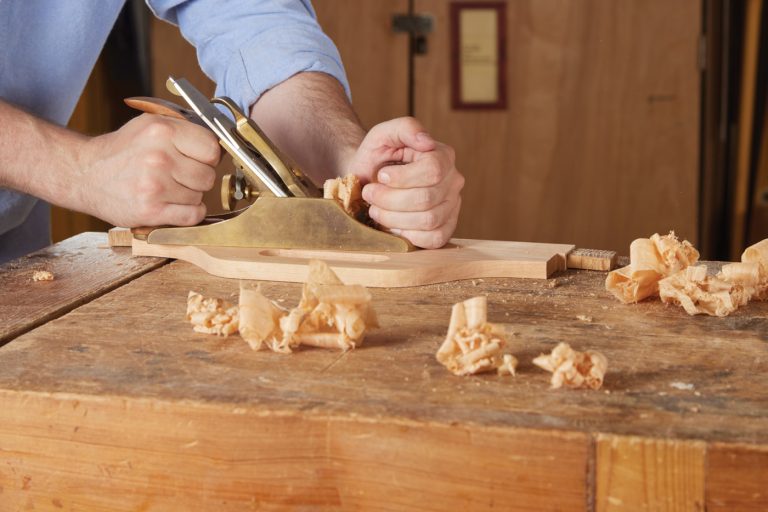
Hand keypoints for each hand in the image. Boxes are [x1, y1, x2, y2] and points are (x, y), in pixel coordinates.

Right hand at [77, 114, 219, 226]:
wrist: (85, 174)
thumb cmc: (123, 150)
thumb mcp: (150, 124)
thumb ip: (185, 128)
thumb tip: (223, 142)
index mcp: (162, 130)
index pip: (212, 148)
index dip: (208, 155)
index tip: (197, 158)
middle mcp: (159, 157)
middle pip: (208, 175)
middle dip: (198, 177)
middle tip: (178, 174)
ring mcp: (155, 186)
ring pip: (201, 196)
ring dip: (189, 195)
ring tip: (167, 187)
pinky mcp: (151, 211)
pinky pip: (193, 216)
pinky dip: (188, 213)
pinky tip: (173, 204)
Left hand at [346, 117, 463, 248]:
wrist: (368, 180)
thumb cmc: (376, 157)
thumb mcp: (384, 135)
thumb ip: (406, 128)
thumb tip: (428, 142)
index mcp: (443, 156)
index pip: (433, 170)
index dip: (403, 178)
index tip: (381, 176)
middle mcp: (453, 181)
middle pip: (427, 199)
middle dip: (390, 200)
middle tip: (370, 194)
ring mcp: (452, 206)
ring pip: (428, 221)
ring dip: (393, 218)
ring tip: (376, 209)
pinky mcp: (445, 228)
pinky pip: (435, 239)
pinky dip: (409, 235)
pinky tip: (393, 225)